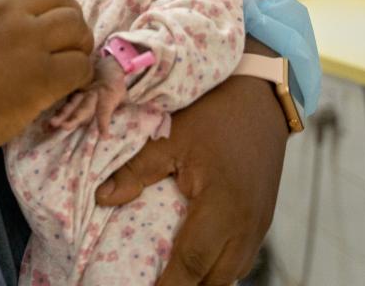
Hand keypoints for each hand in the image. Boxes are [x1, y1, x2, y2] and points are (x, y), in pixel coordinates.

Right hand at [0, 0, 93, 158]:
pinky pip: (80, 65)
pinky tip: (68, 85)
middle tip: (65, 38)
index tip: (44, 13)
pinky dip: (80, 74)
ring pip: (75, 26)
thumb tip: (7, 24)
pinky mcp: (44, 76)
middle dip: (67, 15)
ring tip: (70, 60)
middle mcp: (10, 12)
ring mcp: (29, 41)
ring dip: (78, 42)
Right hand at [51, 56, 125, 136]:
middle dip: (73, 117)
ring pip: (71, 103)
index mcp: (106, 96)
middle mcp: (92, 94)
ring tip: (52, 124)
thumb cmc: (117, 84)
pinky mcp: (75, 90)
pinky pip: (66, 100)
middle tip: (65, 127)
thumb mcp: (123, 96)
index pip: (103, 111)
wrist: (110, 63)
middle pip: (82, 107)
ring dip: (61, 114)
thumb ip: (121, 108)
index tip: (104, 137)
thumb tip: (132, 120)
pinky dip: (57, 110)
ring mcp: (81, 91)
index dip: (103, 124)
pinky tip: (47, 122)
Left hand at [94, 72, 287, 284]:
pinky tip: (198, 264)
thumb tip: (102, 199)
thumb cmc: (213, 113)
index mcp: (222, 207)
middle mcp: (247, 224)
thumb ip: (136, 171)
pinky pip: (242, 257)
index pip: (191, 264)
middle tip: (152, 284)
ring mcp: (259, 224)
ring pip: (232, 272)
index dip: (167, 285)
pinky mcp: (263, 218)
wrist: (260, 97)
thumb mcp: (170, 137)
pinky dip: (219, 267)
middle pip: (215, 279)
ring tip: (172, 278)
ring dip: (204, 279)